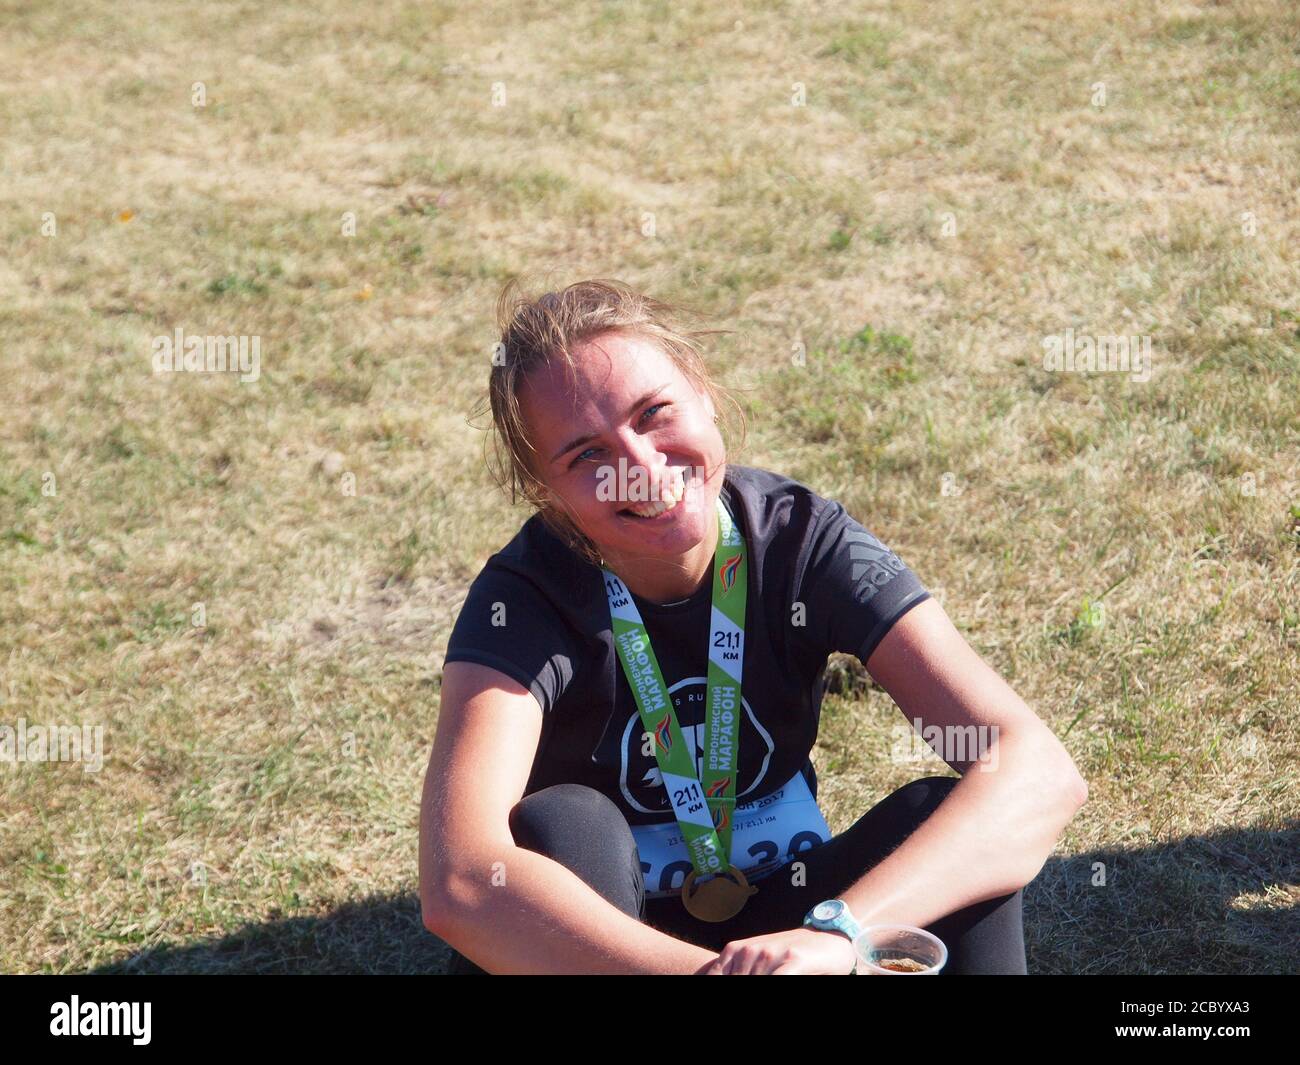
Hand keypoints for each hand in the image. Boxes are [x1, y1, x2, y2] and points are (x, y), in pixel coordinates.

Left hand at [694, 926, 855, 974]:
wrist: (830, 937)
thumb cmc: (790, 955)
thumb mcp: (757, 960)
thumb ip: (730, 967)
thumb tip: (704, 974)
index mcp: (734, 951)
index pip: (713, 975)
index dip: (707, 981)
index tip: (698, 982)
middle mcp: (748, 952)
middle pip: (732, 980)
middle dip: (730, 986)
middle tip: (753, 978)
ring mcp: (769, 955)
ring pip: (751, 981)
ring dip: (755, 982)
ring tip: (767, 978)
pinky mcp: (791, 961)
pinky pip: (775, 981)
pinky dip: (771, 983)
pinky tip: (774, 980)